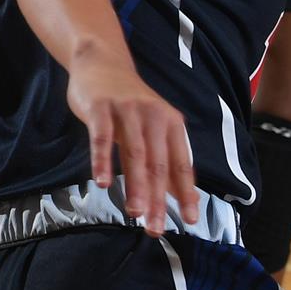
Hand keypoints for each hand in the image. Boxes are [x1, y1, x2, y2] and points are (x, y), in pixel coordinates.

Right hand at [66, 49, 197, 234]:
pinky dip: (102, 161)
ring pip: (134, 153)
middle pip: (158, 164)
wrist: (101, 62)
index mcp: (171, 124)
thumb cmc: (129, 104)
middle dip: (157, 198)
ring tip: (134, 213)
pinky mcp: (101, 107)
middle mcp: (154, 117)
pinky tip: (102, 182)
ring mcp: (127, 110)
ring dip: (135, 185)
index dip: (185, 194)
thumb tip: (184, 198)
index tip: (189, 221)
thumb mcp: (153, 128)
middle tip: (154, 227)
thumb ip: (165, 161)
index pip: (181, 165)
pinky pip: (102, 138)